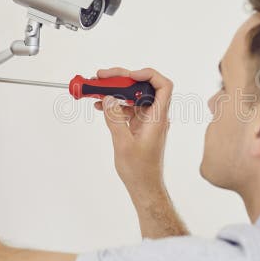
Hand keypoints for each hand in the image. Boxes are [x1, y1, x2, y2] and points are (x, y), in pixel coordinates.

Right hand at [94, 67, 172, 196]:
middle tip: (102, 77)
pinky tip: (100, 105)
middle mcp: (155, 116)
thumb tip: (108, 99)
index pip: (163, 85)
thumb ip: (115, 119)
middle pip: (143, 87)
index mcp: (158, 118)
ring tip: (96, 88)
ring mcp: (148, 120)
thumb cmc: (140, 170)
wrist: (144, 186)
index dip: (147, 74)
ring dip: (115, 91)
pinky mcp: (140, 125)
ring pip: (133, 97)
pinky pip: (128, 108)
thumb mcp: (123, 144)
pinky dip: (114, 105)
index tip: (127, 75)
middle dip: (123, 79)